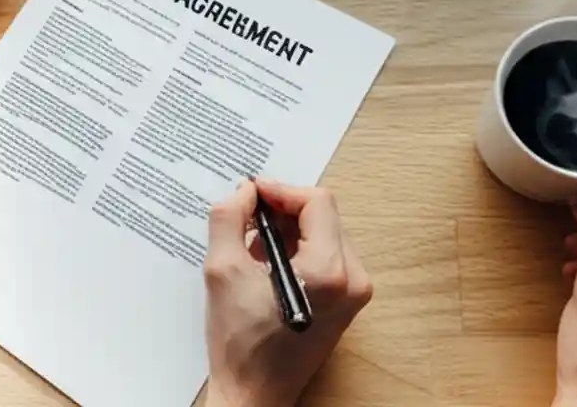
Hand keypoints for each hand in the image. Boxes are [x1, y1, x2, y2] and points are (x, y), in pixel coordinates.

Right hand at [203, 180, 372, 406]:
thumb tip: (244, 191)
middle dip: (283, 212)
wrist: (253, 394)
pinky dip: (298, 250)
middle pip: (322, 216)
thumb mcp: (222, 270)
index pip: (316, 202)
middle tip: (248, 220)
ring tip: (253, 248)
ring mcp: (354, 293)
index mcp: (329, 271)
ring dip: (289, 231)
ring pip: (324, 233)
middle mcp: (353, 280)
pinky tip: (267, 265)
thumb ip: (229, 218)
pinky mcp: (348, 302)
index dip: (281, 191)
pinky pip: (327, 256)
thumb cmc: (240, 343)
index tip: (252, 193)